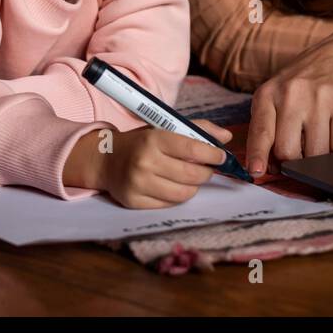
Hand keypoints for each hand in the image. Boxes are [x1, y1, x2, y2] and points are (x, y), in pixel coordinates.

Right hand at [68, 119, 232, 208]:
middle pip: (191, 175)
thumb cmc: (141, 142)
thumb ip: (197, 129)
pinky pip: (169, 205)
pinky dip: (177, 197)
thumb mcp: (164, 127)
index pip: (192, 148)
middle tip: (207, 168)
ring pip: (183, 194)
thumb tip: (226, 137)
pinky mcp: (134, 201)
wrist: (105, 159)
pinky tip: (173, 186)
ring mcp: (138, 184)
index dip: (212, 154)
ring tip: (190, 178)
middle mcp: (144, 161)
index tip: (221, 156)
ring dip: (193, 186)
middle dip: (206, 172)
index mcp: (153, 138)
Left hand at [245, 6, 332, 175]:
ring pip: (315, 153)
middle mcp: (291, 94)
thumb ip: (271, 121)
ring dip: (319, 156)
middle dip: (295, 162)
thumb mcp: (280, 91)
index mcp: (269, 93)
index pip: (260, 131)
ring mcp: (318, 98)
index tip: (257, 172)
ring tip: (322, 137)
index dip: (257, 155)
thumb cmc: (309, 77)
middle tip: (302, 157)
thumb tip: (269, 163)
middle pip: (288, 151)